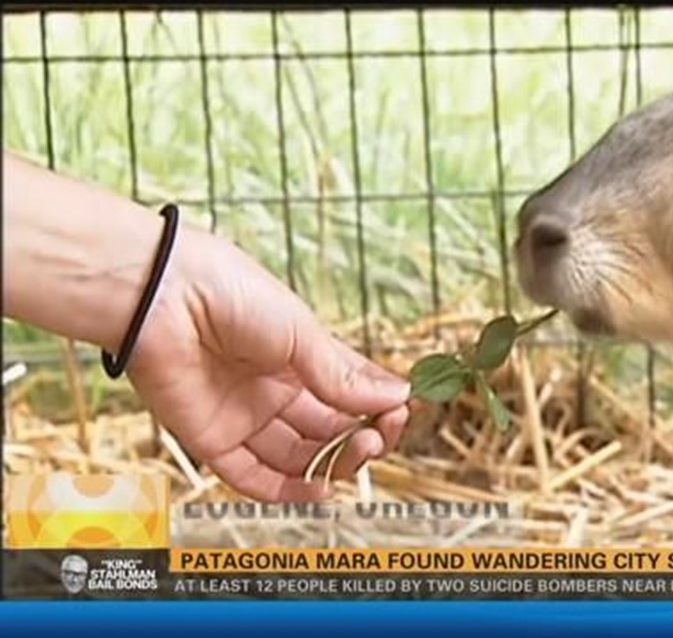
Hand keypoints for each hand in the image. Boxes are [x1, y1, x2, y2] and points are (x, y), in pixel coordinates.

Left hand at [126, 225, 410, 501]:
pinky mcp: (213, 439)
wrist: (161, 292)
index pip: (349, 395)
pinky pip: (253, 476)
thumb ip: (343, 376)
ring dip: (333, 463)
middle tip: (379, 435)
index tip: (401, 411)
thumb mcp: (302, 333)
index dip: (378, 408)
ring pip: (298, 457)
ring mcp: (245, 416)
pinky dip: (288, 490)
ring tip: (360, 451)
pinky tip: (321, 489)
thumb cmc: (230, 292)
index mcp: (299, 358)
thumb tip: (398, 396)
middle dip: (360, 438)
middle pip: (328, 431)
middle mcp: (275, 390)